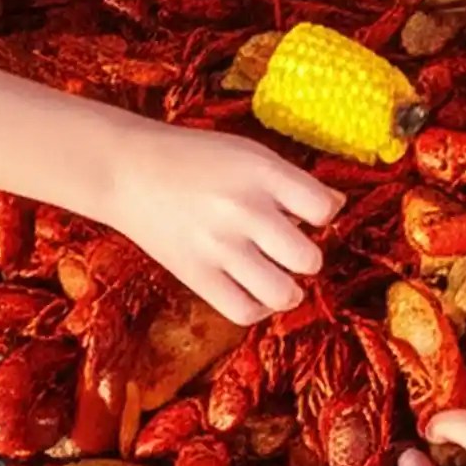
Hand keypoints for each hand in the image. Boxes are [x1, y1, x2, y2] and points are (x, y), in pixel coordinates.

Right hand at [103, 122, 343, 325]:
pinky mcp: (195, 275)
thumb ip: (293, 182)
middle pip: (308, 259)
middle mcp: (242, 210)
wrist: (126, 170)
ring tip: (278, 276)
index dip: (322, 216)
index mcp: (261, 172)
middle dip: (306, 258)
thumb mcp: (249, 154)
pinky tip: (255, 291)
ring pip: (283, 293)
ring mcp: (218, 246)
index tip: (305, 214)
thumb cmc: (196, 158)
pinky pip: (245, 311)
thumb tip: (339, 206)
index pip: (323, 209)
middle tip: (288, 249)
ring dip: (288, 290)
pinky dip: (259, 308)